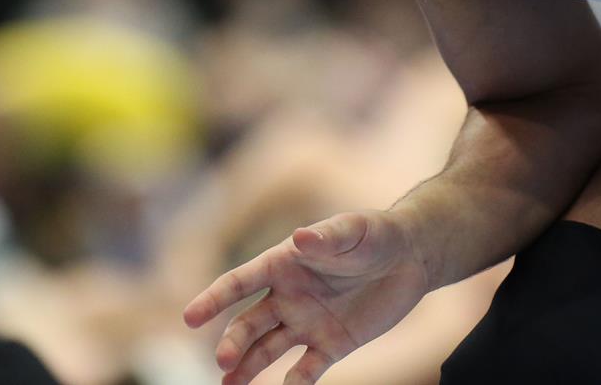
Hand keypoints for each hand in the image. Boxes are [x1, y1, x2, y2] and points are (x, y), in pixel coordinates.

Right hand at [182, 210, 430, 384]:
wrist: (411, 258)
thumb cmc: (375, 234)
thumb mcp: (354, 230)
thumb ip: (327, 237)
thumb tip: (300, 238)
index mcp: (282, 263)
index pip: (239, 282)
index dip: (213, 299)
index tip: (189, 318)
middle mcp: (286, 295)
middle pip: (249, 323)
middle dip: (233, 343)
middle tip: (224, 363)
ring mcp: (306, 322)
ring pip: (267, 349)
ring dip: (248, 368)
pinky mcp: (330, 344)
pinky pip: (306, 369)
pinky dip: (294, 384)